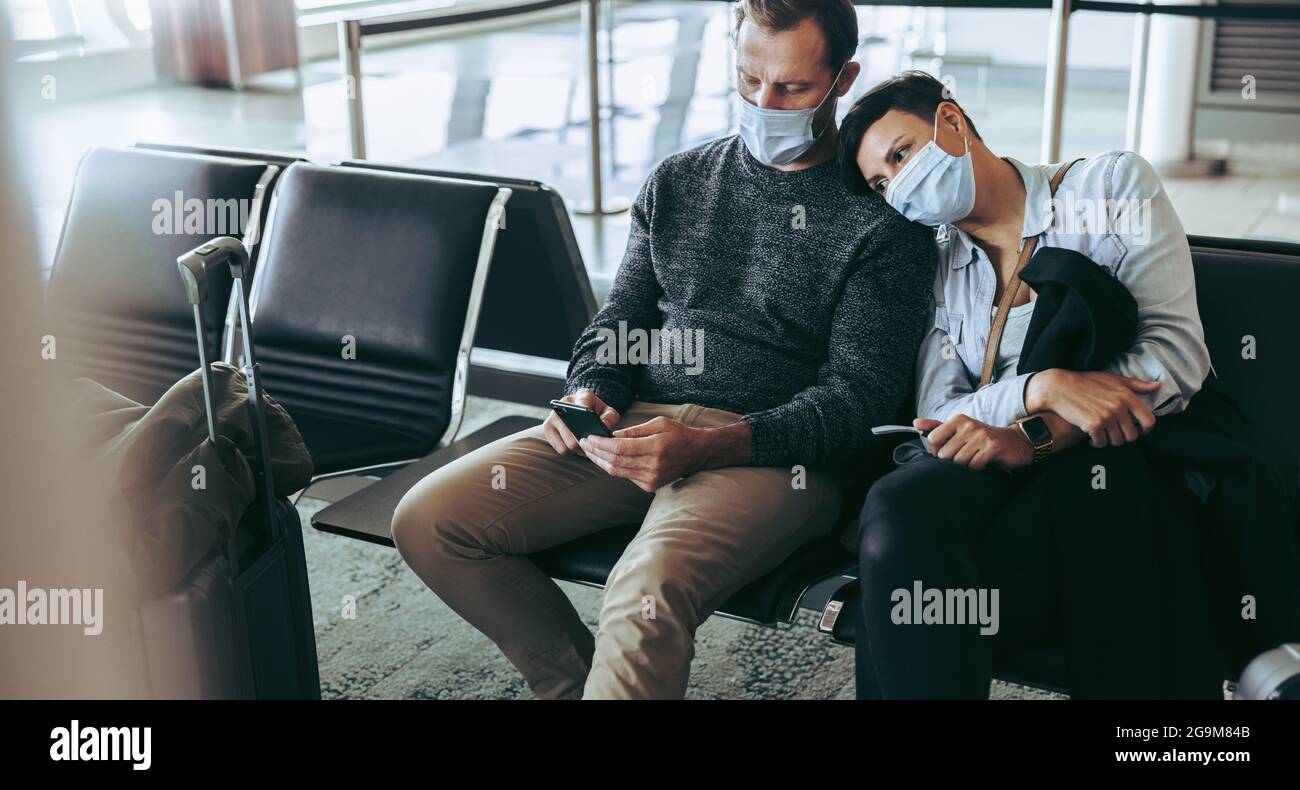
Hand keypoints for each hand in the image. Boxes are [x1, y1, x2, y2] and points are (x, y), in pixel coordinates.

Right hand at [543, 388, 618, 455]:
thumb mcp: (607, 413)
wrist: (579, 412)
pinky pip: (560, 448)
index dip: (584, 411)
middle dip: (586, 442)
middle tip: (593, 444)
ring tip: (585, 445)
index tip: (590, 420)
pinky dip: (570, 451)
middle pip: (574, 431)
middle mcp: (564, 402)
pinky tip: (575, 446)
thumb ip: (610, 418)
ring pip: (568, 443)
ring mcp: (553, 414)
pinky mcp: (546, 427)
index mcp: (583, 395)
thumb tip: (603, 426)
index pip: (582, 403)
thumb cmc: (596, 413)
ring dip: (578, 449)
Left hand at [579, 416, 702, 492]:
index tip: (588, 437)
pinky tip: (604, 459)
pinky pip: (626, 476)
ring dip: (600, 461)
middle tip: (584, 443)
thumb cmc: (678, 434)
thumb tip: (611, 435)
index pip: (620, 448)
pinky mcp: (650, 486)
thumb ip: (634, 430)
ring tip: (590, 451)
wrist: (697, 453)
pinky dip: (613, 467)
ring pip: (617, 471)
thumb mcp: (658, 423)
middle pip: (615, 461)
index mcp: (655, 447)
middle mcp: (653, 466)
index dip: (601, 444)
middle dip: (596, 452)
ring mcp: (651, 478)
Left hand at [921, 415, 1034, 470]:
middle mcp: (969, 425)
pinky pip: (974, 466)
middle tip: (966, 455)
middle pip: (945, 454)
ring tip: (976, 457)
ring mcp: (981, 436)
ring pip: (959, 462)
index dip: (937, 451)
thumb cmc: (982, 437)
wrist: (1015, 441)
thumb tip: (915, 423)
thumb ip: (937, 427)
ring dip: (967, 464)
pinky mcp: (992, 447)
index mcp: (958, 419)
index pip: (933, 440)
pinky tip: (985, 461)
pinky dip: (978, 467)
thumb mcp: (959, 430)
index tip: (949, 450)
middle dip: (954, 460)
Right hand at [1025, 369, 1158, 447]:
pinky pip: (1101, 443)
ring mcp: (1106, 417)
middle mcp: (1119, 407)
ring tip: (1103, 434)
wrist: (1060, 387)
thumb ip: (1137, 384)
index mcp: (1127, 396)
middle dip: (1124, 437)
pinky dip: (1097, 443)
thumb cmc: (1087, 382)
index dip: (1146, 430)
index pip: (1149, 421)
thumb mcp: (1113, 379)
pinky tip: (1092, 437)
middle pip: (1132, 435)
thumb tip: (1158, 385)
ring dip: (1110, 441)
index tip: (1140, 431)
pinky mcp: (1093, 425)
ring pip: (1117, 441)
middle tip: (1115, 433)